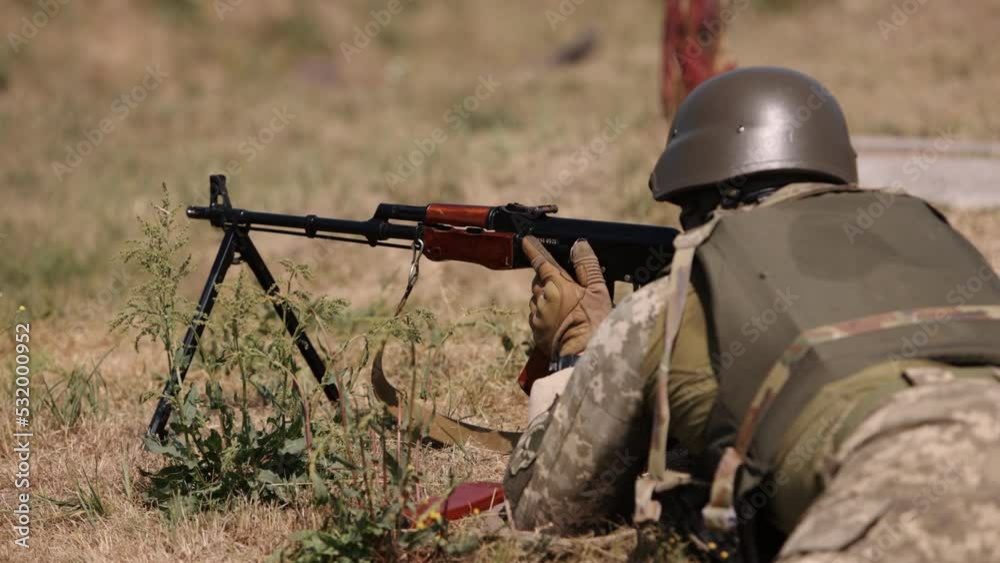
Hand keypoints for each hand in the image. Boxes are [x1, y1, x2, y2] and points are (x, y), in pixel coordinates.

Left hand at [523, 236, 611, 358]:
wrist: (583, 357)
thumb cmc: (594, 324)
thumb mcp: (598, 292)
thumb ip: (588, 267)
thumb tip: (579, 246)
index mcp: (556, 285)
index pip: (541, 262)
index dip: (534, 249)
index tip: (526, 241)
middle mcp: (542, 298)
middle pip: (539, 280)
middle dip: (547, 278)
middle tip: (565, 284)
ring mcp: (537, 316)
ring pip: (537, 298)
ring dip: (546, 296)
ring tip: (567, 306)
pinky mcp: (536, 331)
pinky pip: (537, 315)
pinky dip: (545, 313)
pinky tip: (560, 319)